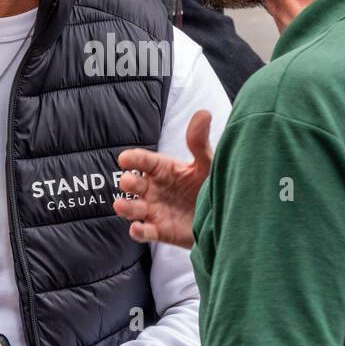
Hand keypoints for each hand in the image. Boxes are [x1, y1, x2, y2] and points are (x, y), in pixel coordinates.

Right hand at [113, 109, 213, 249]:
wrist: (223, 216)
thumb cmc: (209, 185)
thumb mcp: (207, 163)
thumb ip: (200, 142)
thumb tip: (203, 113)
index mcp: (163, 169)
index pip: (144, 160)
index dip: (133, 158)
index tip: (124, 158)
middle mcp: (154, 189)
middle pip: (134, 184)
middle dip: (128, 182)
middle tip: (128, 181)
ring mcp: (155, 210)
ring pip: (133, 209)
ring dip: (126, 208)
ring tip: (121, 206)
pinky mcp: (160, 231)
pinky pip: (145, 232)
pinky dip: (139, 232)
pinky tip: (138, 229)